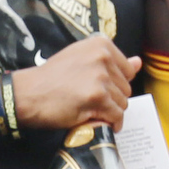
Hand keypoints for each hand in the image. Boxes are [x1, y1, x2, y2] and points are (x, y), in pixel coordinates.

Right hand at [11, 38, 140, 133]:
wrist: (30, 93)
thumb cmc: (51, 78)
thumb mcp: (81, 60)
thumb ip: (110, 62)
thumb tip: (138, 63)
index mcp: (101, 45)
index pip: (127, 69)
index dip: (115, 85)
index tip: (101, 91)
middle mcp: (103, 58)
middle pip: (126, 87)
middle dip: (113, 100)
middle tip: (93, 105)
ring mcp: (100, 78)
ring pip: (122, 103)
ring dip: (110, 113)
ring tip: (93, 113)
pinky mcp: (97, 98)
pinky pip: (115, 115)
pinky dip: (111, 123)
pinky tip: (101, 123)